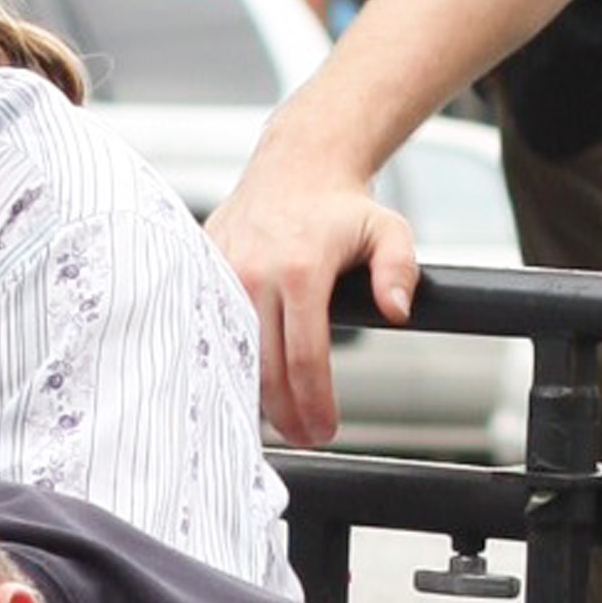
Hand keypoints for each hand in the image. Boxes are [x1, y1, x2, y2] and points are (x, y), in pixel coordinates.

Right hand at [205, 113, 421, 453]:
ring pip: (233, 355)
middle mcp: (254, 274)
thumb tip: (397, 311)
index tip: (325, 429)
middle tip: (304, 437)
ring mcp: (222, 274)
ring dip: (254, 395)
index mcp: (300, 270)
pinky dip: (227, 361)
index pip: (305, 358)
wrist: (295, 165)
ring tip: (278, 420)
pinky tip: (243, 384)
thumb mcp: (388, 230)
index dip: (315, 403)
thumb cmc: (341, 205)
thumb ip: (399, 270)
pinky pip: (210, 330)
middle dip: (286, 414)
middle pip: (265, 369)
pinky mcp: (202, 271)